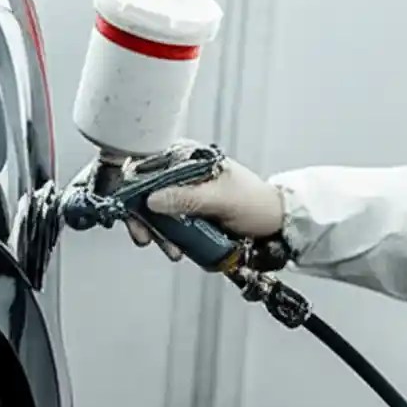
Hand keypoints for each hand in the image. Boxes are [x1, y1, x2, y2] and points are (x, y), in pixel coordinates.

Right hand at [123, 144, 285, 255]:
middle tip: (144, 237)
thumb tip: (152, 200)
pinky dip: (168, 237)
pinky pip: (168, 224)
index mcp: (190, 157)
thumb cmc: (256, 203)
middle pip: (146, 190)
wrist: (276, 225)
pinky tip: (175, 248)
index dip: (133, 186)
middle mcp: (183, 172)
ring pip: (155, 211)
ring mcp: (184, 193)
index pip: (149, 164)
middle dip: (142, 217)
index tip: (129, 209)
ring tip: (171, 249)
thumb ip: (187, 198)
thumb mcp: (222, 200)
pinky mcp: (188, 212)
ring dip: (157, 231)